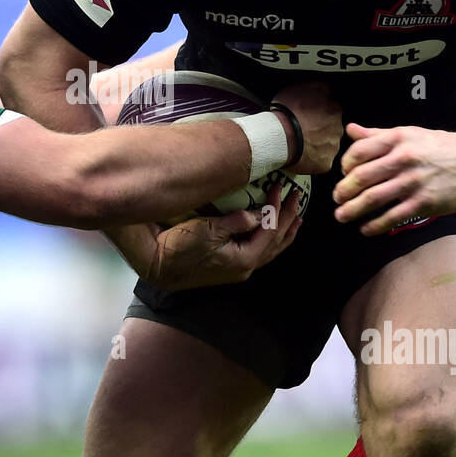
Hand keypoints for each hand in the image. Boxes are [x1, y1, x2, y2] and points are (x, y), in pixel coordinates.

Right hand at [143, 182, 303, 290]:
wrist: (158, 265)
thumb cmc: (179, 246)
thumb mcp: (208, 229)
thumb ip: (237, 221)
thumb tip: (259, 214)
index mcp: (244, 259)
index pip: (270, 230)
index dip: (277, 208)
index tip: (279, 187)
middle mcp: (245, 268)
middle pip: (276, 243)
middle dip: (289, 220)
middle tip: (297, 198)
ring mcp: (238, 269)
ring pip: (269, 250)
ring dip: (283, 233)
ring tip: (296, 219)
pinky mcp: (229, 266)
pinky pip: (258, 251)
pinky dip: (269, 240)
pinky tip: (269, 232)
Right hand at [270, 82, 342, 174]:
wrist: (277, 136)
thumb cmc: (286, 112)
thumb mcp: (301, 87)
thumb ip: (318, 87)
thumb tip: (324, 87)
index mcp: (334, 108)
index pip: (333, 109)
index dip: (321, 112)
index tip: (311, 115)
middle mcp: (338, 127)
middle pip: (333, 127)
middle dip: (322, 128)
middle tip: (306, 130)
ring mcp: (333, 146)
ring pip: (329, 144)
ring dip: (319, 144)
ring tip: (302, 143)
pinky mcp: (326, 163)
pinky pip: (322, 161)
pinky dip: (314, 160)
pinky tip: (303, 156)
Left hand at [334, 123, 455, 236]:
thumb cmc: (437, 147)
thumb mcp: (408, 133)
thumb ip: (377, 135)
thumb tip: (350, 130)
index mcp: (397, 139)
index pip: (359, 151)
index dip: (345, 165)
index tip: (344, 174)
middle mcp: (403, 159)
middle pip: (362, 177)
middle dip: (343, 191)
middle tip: (337, 199)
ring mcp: (413, 182)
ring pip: (373, 199)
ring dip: (352, 210)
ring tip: (342, 216)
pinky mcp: (423, 203)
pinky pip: (392, 217)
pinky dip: (375, 225)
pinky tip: (366, 229)